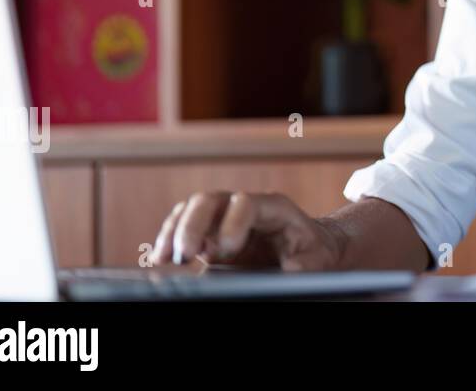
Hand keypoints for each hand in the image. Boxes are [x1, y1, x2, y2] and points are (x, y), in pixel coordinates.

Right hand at [149, 191, 344, 271]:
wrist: (311, 247)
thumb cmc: (314, 252)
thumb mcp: (314, 260)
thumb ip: (300, 266)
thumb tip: (286, 274)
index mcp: (273, 207)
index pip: (245, 203)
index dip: (231, 224)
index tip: (226, 251)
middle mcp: (244, 207)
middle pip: (210, 200)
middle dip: (192, 225)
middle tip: (183, 255)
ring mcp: (224, 218)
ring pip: (191, 210)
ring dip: (174, 231)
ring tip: (163, 258)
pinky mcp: (211, 234)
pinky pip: (184, 227)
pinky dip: (170, 240)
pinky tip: (161, 259)